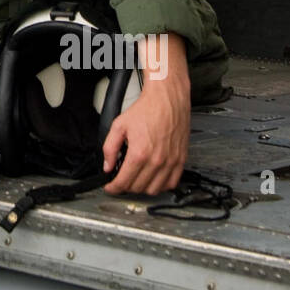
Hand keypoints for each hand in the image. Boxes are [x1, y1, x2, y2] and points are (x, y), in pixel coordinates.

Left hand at [101, 45, 189, 195]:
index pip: (124, 182)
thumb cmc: (146, 109)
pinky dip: (161, 185)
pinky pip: (171, 183)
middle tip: (121, 179)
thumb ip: (109, 148)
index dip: (114, 188)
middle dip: (126, 186)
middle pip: (138, 188)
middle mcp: (156, 161)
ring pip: (154, 189)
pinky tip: (153, 178)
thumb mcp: (119, 125)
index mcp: (139, 153)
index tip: (110, 187)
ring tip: (136, 179)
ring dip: (142, 188)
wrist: (167, 99)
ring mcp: (171, 162)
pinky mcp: (181, 160)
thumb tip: (108, 165)